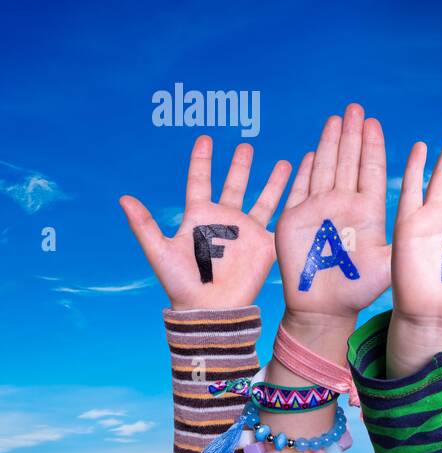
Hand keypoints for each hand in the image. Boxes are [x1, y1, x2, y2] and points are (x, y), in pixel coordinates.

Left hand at [120, 136, 289, 310]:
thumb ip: (145, 225)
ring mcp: (246, 232)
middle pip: (234, 185)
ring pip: (263, 199)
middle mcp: (224, 220)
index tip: (205, 139)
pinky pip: (281, 220)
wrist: (211, 309)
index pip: (200, 181)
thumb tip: (123, 199)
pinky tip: (302, 190)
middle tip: (246, 145)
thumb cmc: (182, 283)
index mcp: (199, 217)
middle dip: (240, 165)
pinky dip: (292, 204)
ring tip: (285, 163)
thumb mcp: (159, 252)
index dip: (202, 160)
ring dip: (273, 181)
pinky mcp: (265, 244)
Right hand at [275, 104, 391, 325]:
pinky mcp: (295, 219)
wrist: (325, 307)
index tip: (374, 122)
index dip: (371, 146)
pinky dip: (304, 170)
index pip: (370, 170)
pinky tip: (309, 152)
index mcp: (368, 211)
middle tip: (355, 107)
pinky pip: (299, 188)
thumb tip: (428, 232)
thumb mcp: (386, 267)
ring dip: (329, 143)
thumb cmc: (358, 289)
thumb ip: (401, 247)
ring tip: (336, 118)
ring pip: (325, 168)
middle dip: (351, 134)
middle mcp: (344, 205)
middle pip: (348, 161)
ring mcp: (319, 209)